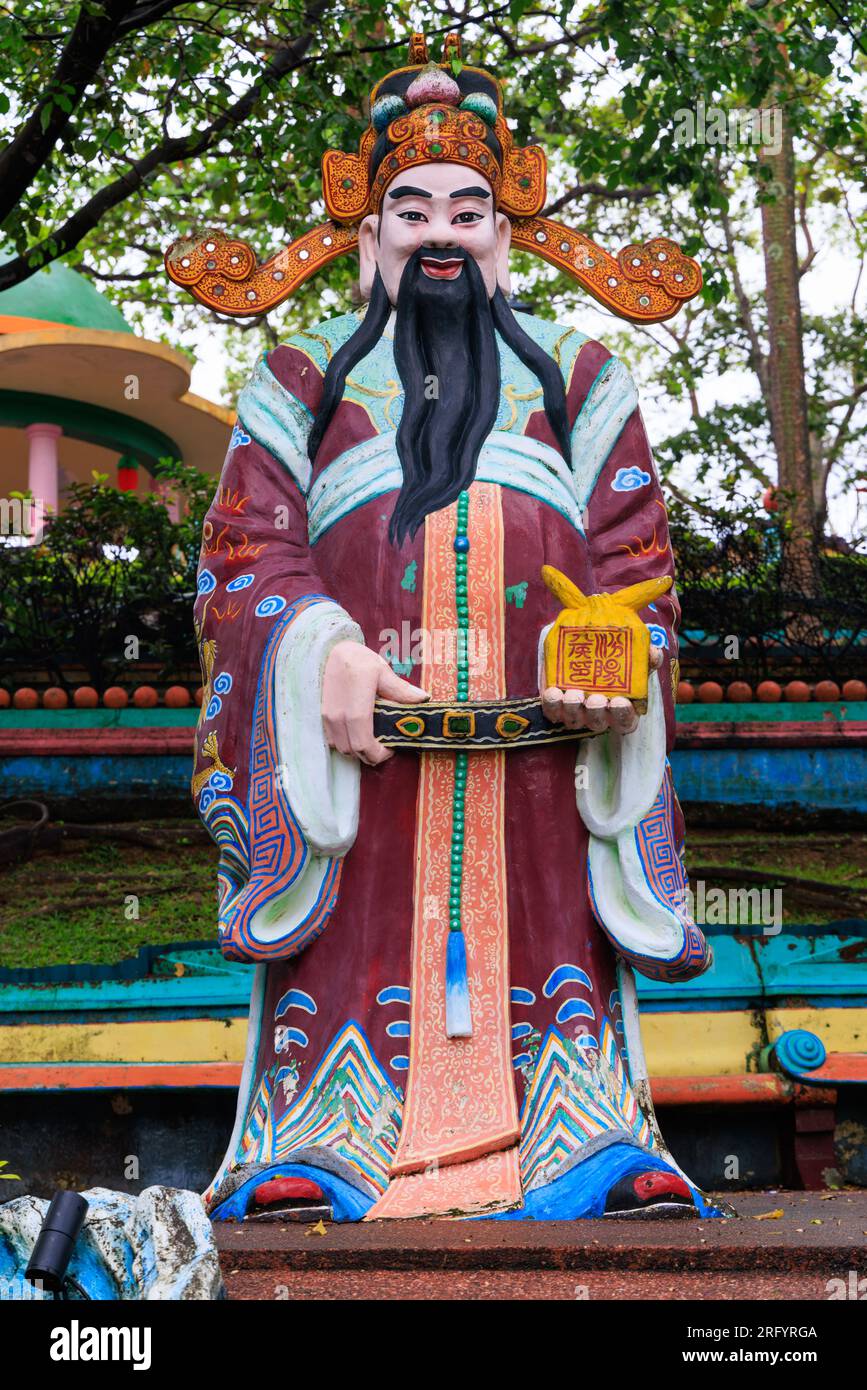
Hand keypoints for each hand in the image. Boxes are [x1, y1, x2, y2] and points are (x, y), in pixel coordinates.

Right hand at [322, 640, 428, 765]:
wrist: (329, 650)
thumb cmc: (357, 659)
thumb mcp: (382, 671)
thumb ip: (401, 690)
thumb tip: (423, 698)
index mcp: (356, 710)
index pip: (365, 746)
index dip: (379, 754)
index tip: (391, 748)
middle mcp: (338, 718)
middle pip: (353, 752)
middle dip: (370, 755)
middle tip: (384, 747)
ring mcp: (328, 718)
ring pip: (341, 748)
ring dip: (357, 750)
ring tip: (372, 740)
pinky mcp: (322, 716)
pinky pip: (332, 740)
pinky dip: (345, 742)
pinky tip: (357, 732)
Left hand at [540, 644, 662, 734]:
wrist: (585, 643)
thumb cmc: (616, 656)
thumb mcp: (634, 654)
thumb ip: (646, 656)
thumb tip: (654, 654)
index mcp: (622, 708)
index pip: (625, 722)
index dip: (623, 715)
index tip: (620, 702)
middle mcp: (599, 714)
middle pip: (598, 723)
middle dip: (596, 713)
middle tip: (596, 699)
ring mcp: (577, 712)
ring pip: (574, 720)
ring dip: (572, 709)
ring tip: (572, 694)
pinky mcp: (556, 706)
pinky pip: (553, 713)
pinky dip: (552, 705)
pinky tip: (553, 692)